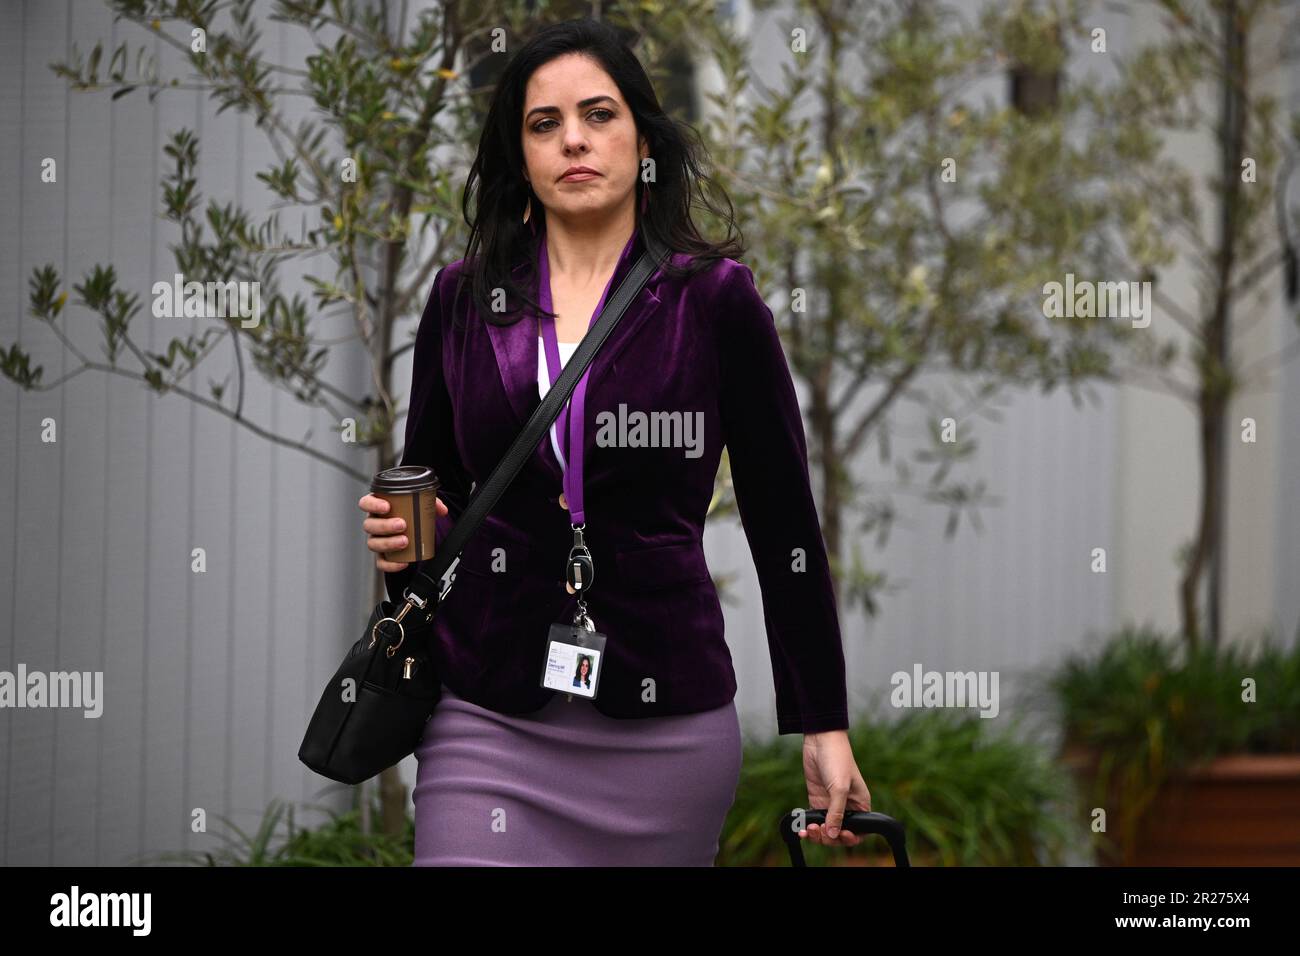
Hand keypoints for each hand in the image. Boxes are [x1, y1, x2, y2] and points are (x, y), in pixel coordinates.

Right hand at [359, 492, 446, 571]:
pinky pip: (381, 563)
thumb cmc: (410, 513)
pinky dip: (391, 565)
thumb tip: (442, 510)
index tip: (386, 506)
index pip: (366, 503)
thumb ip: (431, 503)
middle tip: (402, 525)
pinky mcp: (382, 555)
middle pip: (369, 525)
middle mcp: (374, 523)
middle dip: (385, 525)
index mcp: (378, 507)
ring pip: (373, 544)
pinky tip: (403, 562)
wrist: (413, 530)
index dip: (372, 504)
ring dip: (389, 543)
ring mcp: (376, 540)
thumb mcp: (420, 504)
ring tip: (405, 541)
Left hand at [798, 729, 871, 847]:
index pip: (859, 831)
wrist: (820, 740)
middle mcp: (846, 807)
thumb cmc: (837, 759)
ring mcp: (830, 804)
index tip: (839, 835)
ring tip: (808, 829)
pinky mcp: (817, 799)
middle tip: (818, 831)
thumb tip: (834, 835)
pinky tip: (801, 828)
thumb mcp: (840, 787)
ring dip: (817, 834)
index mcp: (860, 804)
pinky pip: (814, 819)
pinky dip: (808, 826)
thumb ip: (836, 813)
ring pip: (826, 829)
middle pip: (839, 833)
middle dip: (829, 837)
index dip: (850, 838)